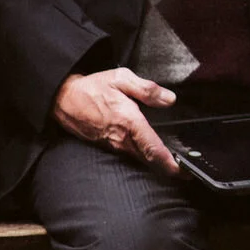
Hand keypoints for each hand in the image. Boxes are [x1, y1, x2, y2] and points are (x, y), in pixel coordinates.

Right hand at [53, 68, 177, 172]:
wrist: (63, 99)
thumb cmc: (92, 88)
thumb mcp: (121, 78)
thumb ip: (147, 89)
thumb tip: (169, 99)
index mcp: (129, 122)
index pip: (153, 149)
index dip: (170, 163)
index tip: (184, 171)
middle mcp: (121, 138)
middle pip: (149, 159)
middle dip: (168, 167)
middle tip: (186, 170)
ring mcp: (112, 145)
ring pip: (139, 158)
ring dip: (156, 162)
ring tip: (174, 162)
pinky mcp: (106, 146)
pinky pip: (128, 154)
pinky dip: (142, 156)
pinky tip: (151, 151)